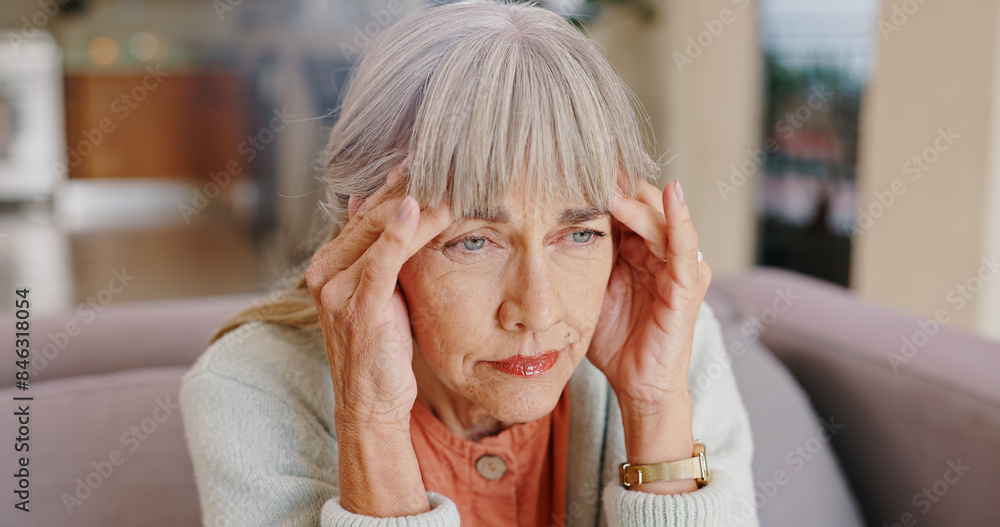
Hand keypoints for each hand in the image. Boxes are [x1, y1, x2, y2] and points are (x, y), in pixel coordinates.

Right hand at [305, 156, 451, 429]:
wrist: (370, 403)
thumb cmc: (381, 350)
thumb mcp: (377, 295)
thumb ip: (378, 253)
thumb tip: (381, 203)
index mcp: (327, 264)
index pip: (365, 212)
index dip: (397, 186)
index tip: (428, 160)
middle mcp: (325, 270)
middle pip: (371, 213)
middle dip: (409, 185)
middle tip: (444, 158)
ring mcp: (337, 287)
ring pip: (379, 229)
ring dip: (416, 200)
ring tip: (448, 177)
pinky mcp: (358, 304)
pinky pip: (383, 258)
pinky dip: (401, 230)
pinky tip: (418, 207)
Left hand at [586, 179, 710, 414]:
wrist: (637, 385)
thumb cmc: (615, 341)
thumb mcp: (590, 289)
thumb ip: (582, 258)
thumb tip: (549, 223)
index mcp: (638, 252)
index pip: (625, 208)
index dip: (605, 186)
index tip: (575, 163)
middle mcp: (662, 253)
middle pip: (644, 206)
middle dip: (620, 185)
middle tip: (592, 163)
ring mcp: (679, 267)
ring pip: (661, 219)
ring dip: (637, 199)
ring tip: (613, 181)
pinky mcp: (688, 284)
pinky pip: (685, 245)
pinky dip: (681, 217)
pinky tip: (672, 193)